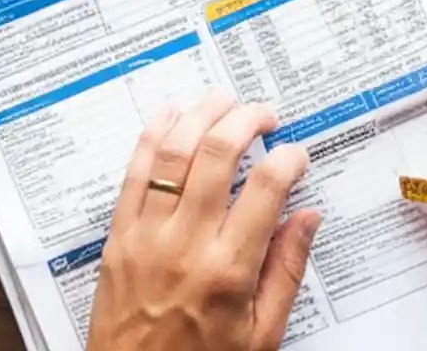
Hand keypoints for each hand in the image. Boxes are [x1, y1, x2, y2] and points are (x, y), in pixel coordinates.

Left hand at [87, 90, 320, 350]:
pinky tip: (171, 115)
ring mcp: (146, 236)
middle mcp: (186, 244)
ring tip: (224, 99)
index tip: (297, 154)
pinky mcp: (117, 237)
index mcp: (230, 270)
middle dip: (247, 119)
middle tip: (265, 114)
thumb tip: (308, 217)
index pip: (266, 188)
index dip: (288, 158)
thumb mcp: (262, 334)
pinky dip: (153, 135)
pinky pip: (134, 172)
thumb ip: (287, 269)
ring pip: (173, 151)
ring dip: (201, 113)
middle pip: (218, 153)